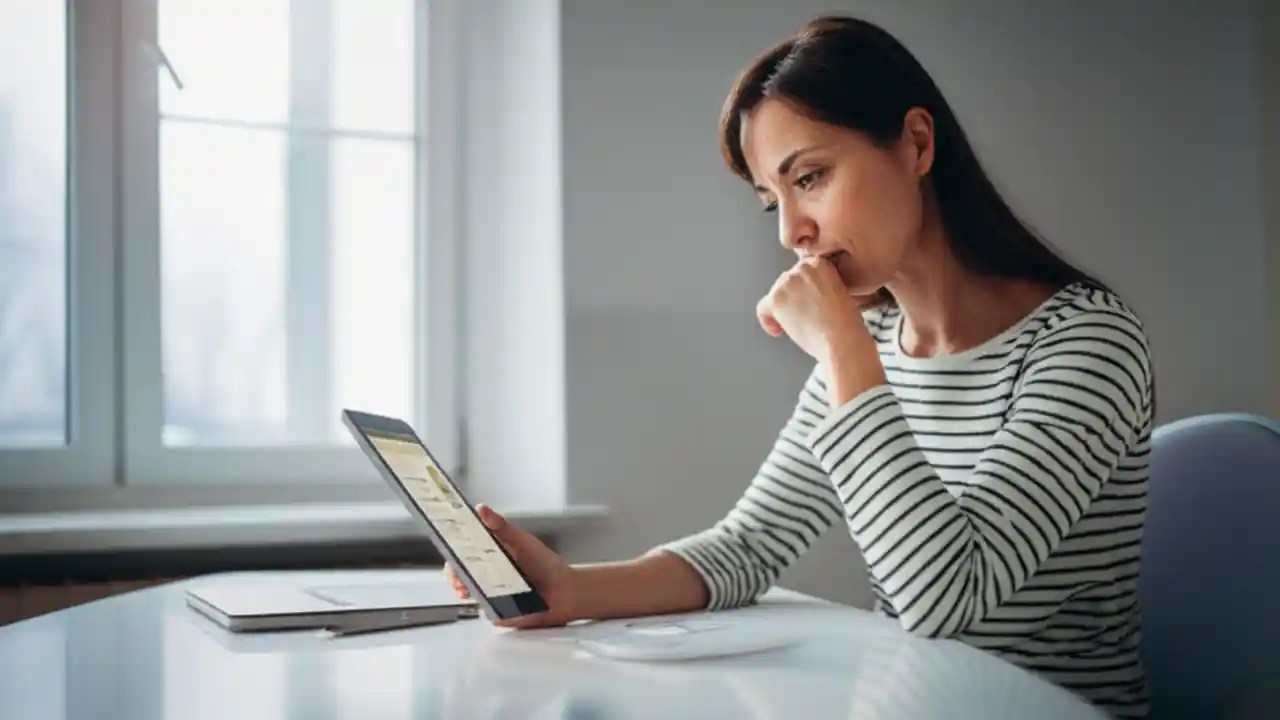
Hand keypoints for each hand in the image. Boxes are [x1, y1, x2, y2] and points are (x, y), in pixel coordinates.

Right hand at [443, 504, 581, 628]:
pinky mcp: (498, 610)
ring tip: (466, 588)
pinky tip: (483, 600)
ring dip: (463, 589)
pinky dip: (481, 606)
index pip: (465, 549)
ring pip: (468, 591)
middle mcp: (490, 573)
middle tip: (457, 574)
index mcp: (493, 553)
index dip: (453, 549)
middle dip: (454, 573)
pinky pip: (483, 610)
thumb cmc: (549, 566)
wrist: (567, 594)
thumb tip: (482, 509)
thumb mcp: (523, 542)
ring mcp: (492, 593)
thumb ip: (502, 528)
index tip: (448, 547)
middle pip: (461, 572)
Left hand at [756, 256, 869, 361]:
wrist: (842, 340)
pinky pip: (762, 308)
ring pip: (775, 295)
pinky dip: (767, 321)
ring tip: (799, 326)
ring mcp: (788, 282)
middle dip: (792, 300)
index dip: (802, 291)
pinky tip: (778, 331)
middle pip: (786, 282)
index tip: (808, 305)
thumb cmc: (844, 325)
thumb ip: (817, 286)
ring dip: (783, 311)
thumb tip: (800, 294)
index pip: (801, 273)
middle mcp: (802, 267)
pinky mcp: (776, 299)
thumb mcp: (837, 293)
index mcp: (820, 263)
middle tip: (804, 318)